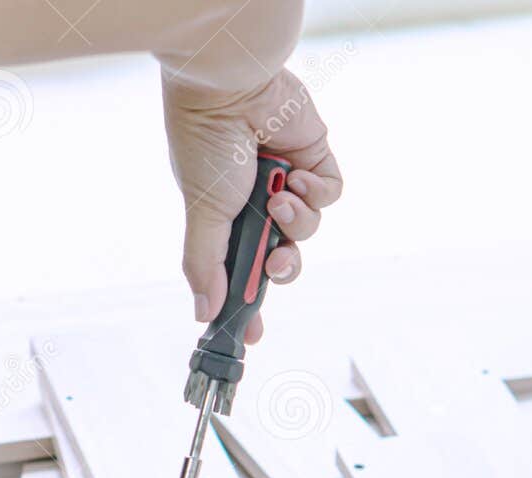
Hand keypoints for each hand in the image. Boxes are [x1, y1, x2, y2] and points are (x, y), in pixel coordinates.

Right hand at [162, 67, 342, 339]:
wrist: (230, 89)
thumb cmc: (207, 144)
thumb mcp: (202, 213)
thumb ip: (205, 266)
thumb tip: (203, 312)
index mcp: (225, 216)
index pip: (242, 269)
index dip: (249, 301)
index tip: (252, 334)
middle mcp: (257, 203)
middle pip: (281, 256)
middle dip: (281, 266)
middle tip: (275, 265)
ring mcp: (287, 183)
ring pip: (308, 228)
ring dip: (296, 221)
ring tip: (279, 198)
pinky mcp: (315, 161)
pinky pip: (329, 195)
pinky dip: (316, 193)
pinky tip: (295, 175)